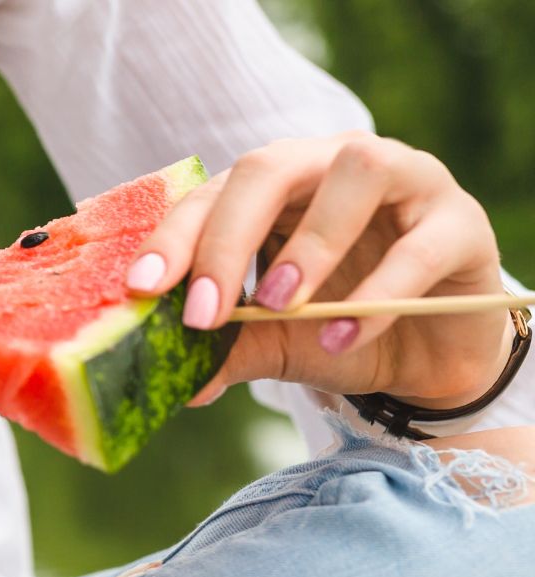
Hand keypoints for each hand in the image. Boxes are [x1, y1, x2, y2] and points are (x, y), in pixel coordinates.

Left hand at [129, 131, 510, 408]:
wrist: (429, 355)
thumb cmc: (339, 327)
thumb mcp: (273, 341)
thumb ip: (228, 349)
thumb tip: (178, 385)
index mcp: (275, 185)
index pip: (213, 193)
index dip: (174, 237)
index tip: (142, 289)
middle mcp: (333, 165)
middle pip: (270, 166)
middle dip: (227, 238)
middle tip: (203, 310)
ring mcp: (407, 181)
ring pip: (357, 170)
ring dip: (311, 243)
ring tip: (281, 307)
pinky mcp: (462, 222)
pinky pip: (420, 245)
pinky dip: (378, 295)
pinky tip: (342, 337)